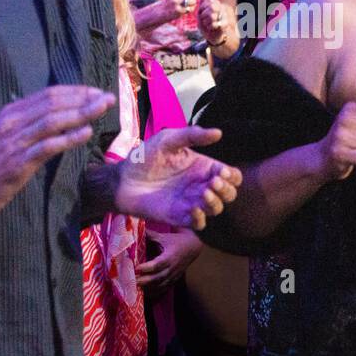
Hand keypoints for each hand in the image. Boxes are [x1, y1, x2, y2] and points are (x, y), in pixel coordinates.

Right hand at [0, 86, 114, 215]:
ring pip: (53, 121)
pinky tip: (85, 133)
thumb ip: (31, 122)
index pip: (49, 94)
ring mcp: (15, 141)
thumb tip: (61, 113)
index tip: (97, 92)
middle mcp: (13, 122)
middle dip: (84, 99)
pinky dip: (68, 138)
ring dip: (81, 113)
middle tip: (109, 98)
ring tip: (102, 109)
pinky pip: (47, 146)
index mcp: (12, 112)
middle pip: (54, 104)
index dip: (76, 91)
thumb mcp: (9, 134)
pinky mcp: (18, 162)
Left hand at [116, 126, 241, 229]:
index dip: (232, 176)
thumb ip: (193, 135)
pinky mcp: (179, 216)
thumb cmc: (145, 157)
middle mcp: (200, 186)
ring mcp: (191, 202)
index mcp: (203, 167)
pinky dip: (200, 218)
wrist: (122, 179)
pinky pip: (198, 223)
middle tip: (213, 182)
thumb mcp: (169, 139)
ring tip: (204, 193)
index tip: (222, 172)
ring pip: (216, 209)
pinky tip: (193, 208)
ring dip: (216, 203)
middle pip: (229, 194)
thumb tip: (219, 132)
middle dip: (226, 190)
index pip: (230, 175)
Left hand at [137, 227, 203, 291]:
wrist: (193, 247)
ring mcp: (174, 275)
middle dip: (144, 280)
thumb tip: (136, 230)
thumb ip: (150, 235)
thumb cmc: (177, 241)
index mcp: (170, 256)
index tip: (136, 268)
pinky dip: (154, 292)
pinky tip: (145, 293)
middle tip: (132, 280)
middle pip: (157, 278)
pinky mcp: (174, 280)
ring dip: (148, 288)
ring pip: (160, 285)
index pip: (157, 264)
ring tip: (135, 287)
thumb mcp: (164, 237)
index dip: (146, 267)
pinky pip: (164, 289)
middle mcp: (172, 268)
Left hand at [196, 0, 230, 45]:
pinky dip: (210, 27)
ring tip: (207, 24)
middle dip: (203, 14)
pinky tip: (210, 28)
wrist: (212, 35)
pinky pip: (215, 24)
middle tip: (203, 19)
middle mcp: (221, 7)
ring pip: (212, 16)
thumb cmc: (205, 22)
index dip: (202, 6)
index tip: (200, 11)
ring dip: (206, 21)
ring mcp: (224, 16)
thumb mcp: (201, 11)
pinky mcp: (225, 24)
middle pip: (211, 6)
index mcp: (215, 2)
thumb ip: (202, 2)